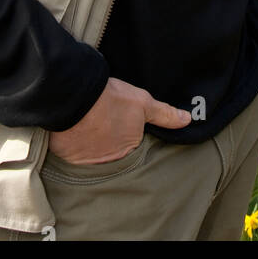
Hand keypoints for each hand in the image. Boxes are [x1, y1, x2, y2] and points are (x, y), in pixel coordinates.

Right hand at [47, 76, 191, 163]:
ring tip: (90, 126)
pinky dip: (76, 145)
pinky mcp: (69, 157)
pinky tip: (76, 131)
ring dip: (93, 145)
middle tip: (104, 124)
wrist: (75, 97)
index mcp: (129, 149)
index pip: (131, 146)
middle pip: (112, 153)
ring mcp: (88, 161)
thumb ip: (164, 114)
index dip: (126, 133)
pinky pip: (75, 154)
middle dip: (109, 142)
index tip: (120, 122)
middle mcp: (110, 161)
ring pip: (94, 154)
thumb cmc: (110, 99)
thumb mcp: (142, 102)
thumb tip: (188, 120)